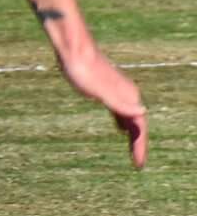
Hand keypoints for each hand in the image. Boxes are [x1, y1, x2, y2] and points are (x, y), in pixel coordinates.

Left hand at [58, 46, 149, 167]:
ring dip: (133, 135)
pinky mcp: (106, 90)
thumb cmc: (83, 71)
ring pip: (130, 118)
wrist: (74, 52)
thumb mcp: (100, 91)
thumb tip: (142, 113)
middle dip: (139, 144)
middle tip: (138, 164)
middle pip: (137, 125)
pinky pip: (120, 112)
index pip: (139, 127)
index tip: (139, 164)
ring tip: (133, 151)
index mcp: (128, 96)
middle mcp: (127, 94)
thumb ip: (120, 103)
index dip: (140, 146)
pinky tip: (119, 129)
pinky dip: (123, 123)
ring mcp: (118, 92)